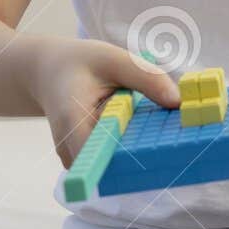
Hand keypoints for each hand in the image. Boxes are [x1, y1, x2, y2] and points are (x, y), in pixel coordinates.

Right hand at [29, 38, 179, 167]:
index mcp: (73, 120)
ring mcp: (74, 159)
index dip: (129, 162)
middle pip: (110, 168)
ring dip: (136, 156)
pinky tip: (141, 134)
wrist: (50, 72)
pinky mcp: (83, 161)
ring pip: (111, 170)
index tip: (161, 154)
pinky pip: (108, 164)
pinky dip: (127, 153)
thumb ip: (145, 77)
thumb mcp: (114, 59)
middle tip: (174, 141)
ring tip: (157, 134)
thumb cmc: (81, 63)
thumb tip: (178, 102)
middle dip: (143, 159)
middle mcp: (69, 147)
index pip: (98, 157)